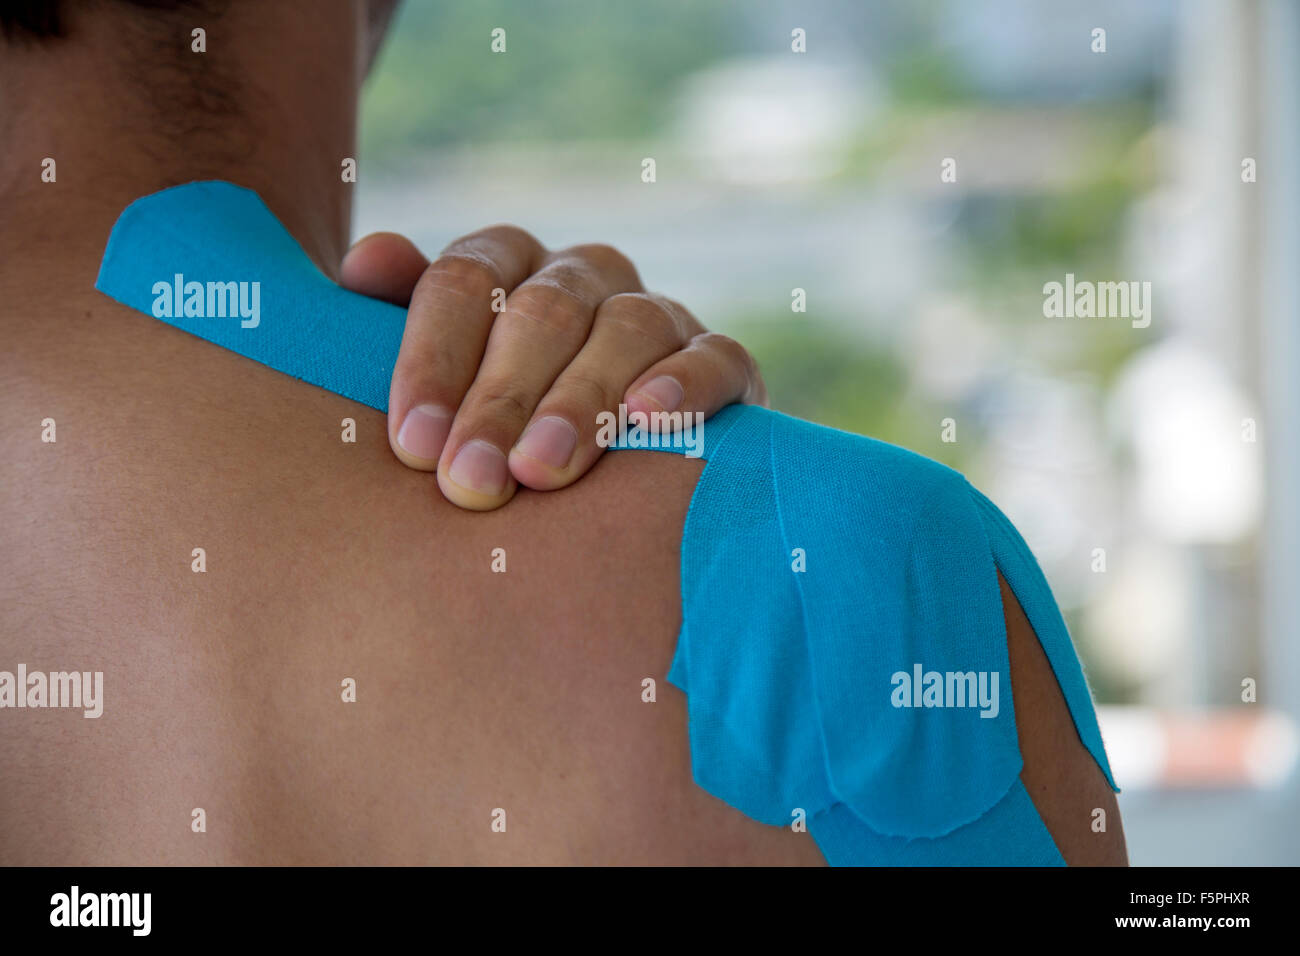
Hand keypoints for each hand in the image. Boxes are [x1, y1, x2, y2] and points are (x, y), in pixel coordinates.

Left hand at [339, 225, 766, 509]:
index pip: (464, 280)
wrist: (616, 481)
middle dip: (501, 399)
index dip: (434, 359)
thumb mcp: (443, 377)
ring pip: (626, 329)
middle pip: (541, 311)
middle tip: (471, 481)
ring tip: (541, 471)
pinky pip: (715, 357)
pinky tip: (647, 421)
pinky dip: (683, 384)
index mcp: (507, 267)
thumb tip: (366, 262)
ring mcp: (659, 314)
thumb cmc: (498, 428)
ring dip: (580, 401)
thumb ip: (402, 320)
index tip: (413, 444)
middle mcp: (584, 277)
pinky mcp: (723, 362)